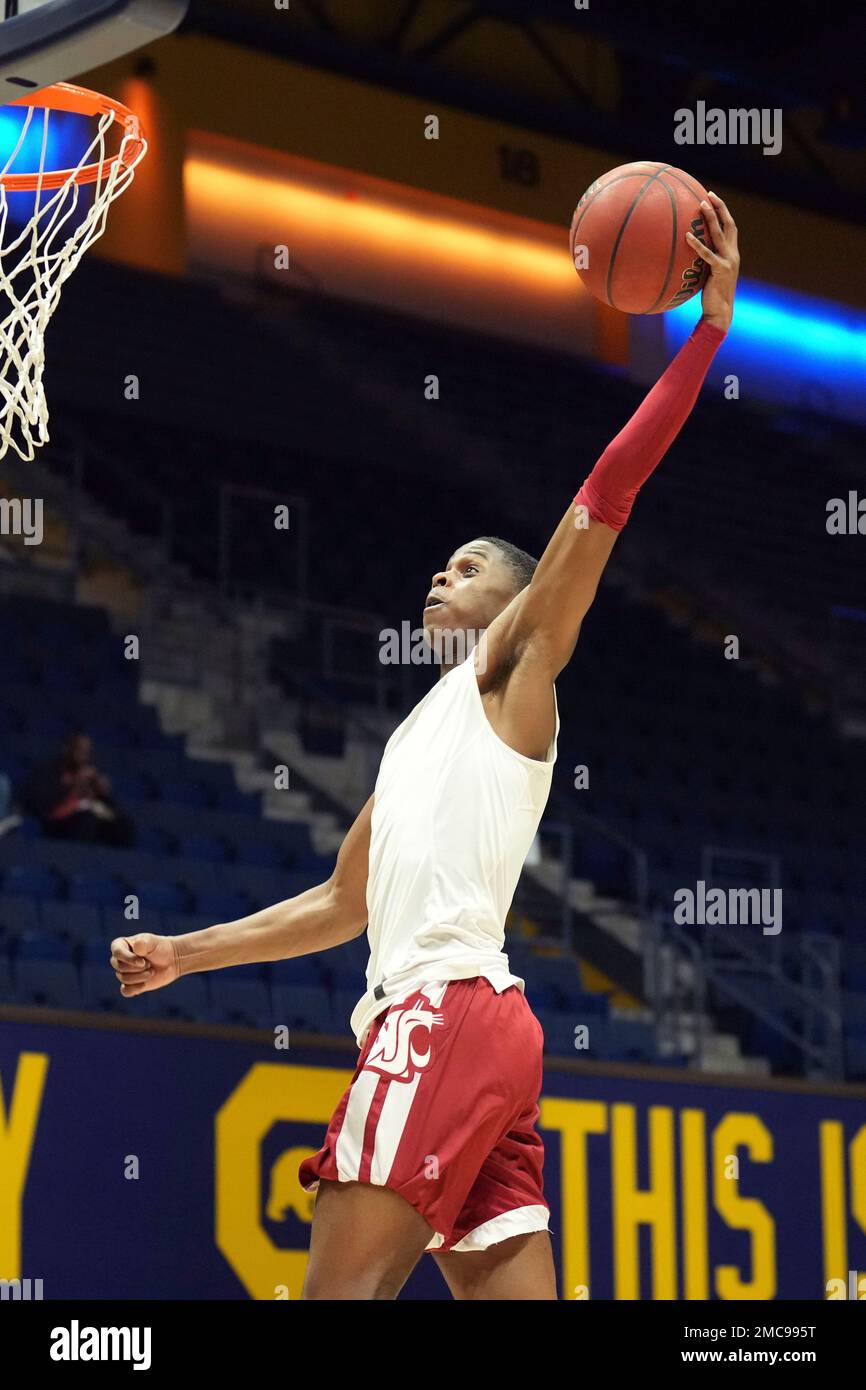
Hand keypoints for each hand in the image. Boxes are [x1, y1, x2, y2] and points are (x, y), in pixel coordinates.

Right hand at [110, 933, 180, 995]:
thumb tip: (136, 946)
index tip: (143, 961)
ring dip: (140, 977)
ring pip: (124, 979)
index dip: (129, 959)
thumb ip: (144, 943)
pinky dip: (136, 988)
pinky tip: (145, 984)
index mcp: (121, 945)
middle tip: (150, 964)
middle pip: (119, 967)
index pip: (117, 952)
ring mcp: (124, 972)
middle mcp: (119, 959)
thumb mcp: (153, 942)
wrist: (171, 960)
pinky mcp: (129, 985)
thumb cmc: (160, 948)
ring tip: (151, 971)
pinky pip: (126, 991)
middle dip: (137, 968)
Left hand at [686, 191, 738, 333]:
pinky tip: (687, 236)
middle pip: (729, 225)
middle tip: (708, 194)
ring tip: (701, 205)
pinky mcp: (721, 270)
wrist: (720, 313)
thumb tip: (684, 255)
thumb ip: (702, 263)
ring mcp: (729, 261)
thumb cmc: (711, 297)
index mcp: (732, 254)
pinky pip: (707, 254)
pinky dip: (697, 244)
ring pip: (720, 234)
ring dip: (711, 218)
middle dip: (720, 208)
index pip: (730, 228)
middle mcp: (733, 254)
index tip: (712, 198)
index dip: (723, 212)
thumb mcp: (708, 276)